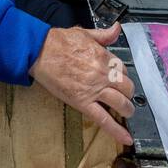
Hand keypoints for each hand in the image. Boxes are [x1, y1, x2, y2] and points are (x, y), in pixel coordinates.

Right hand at [28, 22, 134, 141]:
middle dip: (127, 93)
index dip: (122, 76)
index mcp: (104, 57)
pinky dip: (116, 131)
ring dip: (127, 110)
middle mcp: (102, 75)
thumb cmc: (59, 42)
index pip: (123, 70)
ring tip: (126, 112)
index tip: (119, 79)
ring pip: (120, 104)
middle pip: (127, 88)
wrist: (39, 52)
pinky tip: (126, 139)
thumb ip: (104, 34)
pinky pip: (104, 120)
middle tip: (123, 95)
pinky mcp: (82, 103)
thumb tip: (117, 29)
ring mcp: (94, 90)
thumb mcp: (85, 32)